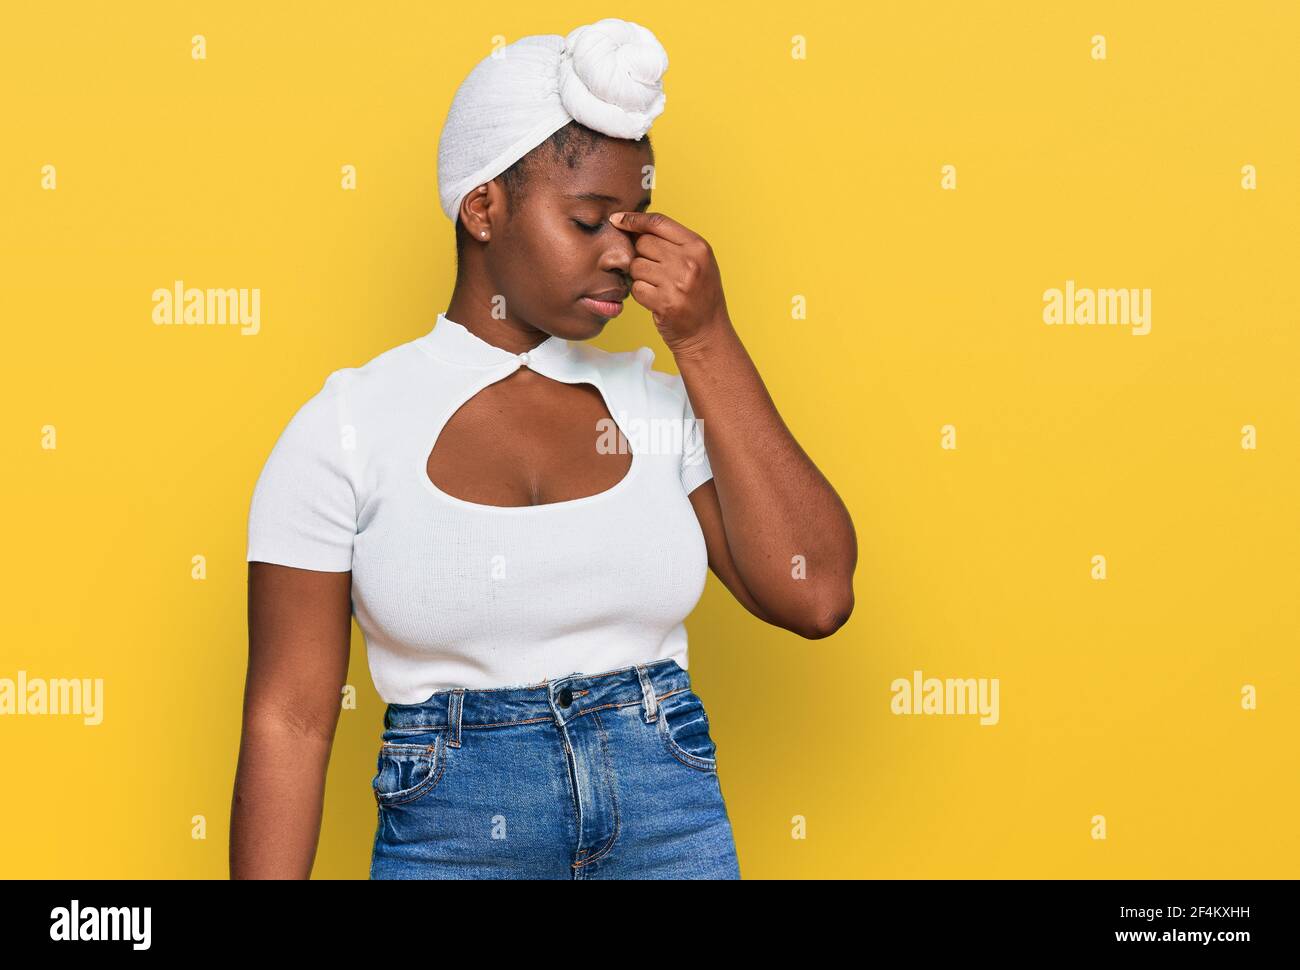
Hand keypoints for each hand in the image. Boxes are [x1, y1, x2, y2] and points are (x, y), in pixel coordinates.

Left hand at [608, 210, 729, 353]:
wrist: (708, 333)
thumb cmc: (700, 296)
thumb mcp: (698, 263)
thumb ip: (674, 244)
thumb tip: (636, 227)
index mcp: (698, 247)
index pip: (658, 222)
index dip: (634, 219)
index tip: (617, 221)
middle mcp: (690, 262)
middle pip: (643, 243)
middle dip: (641, 255)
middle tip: (653, 271)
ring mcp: (677, 283)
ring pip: (636, 266)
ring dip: (640, 277)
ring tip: (657, 287)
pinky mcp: (665, 303)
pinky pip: (637, 288)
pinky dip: (641, 294)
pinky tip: (655, 300)